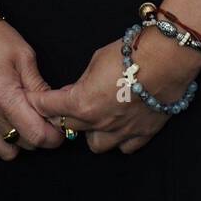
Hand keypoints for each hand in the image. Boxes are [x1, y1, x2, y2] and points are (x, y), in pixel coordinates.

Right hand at [0, 20, 67, 159]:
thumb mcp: (24, 55)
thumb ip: (39, 85)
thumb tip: (53, 105)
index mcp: (5, 98)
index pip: (36, 135)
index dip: (53, 136)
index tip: (60, 128)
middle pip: (24, 145)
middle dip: (40, 136)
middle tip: (45, 119)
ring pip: (5, 152)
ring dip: (19, 142)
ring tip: (24, 123)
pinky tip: (6, 126)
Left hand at [31, 26, 200, 154]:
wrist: (167, 58)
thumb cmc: (132, 53)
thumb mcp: (96, 60)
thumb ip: (82, 81)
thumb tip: (74, 91)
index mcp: (83, 103)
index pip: (49, 108)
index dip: (39, 102)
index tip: (34, 99)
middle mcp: (99, 123)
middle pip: (68, 127)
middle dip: (62, 116)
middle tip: (63, 105)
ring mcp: (122, 132)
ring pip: (96, 145)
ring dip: (91, 132)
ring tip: (94, 117)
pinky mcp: (142, 134)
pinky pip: (124, 147)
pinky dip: (119, 139)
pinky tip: (119, 125)